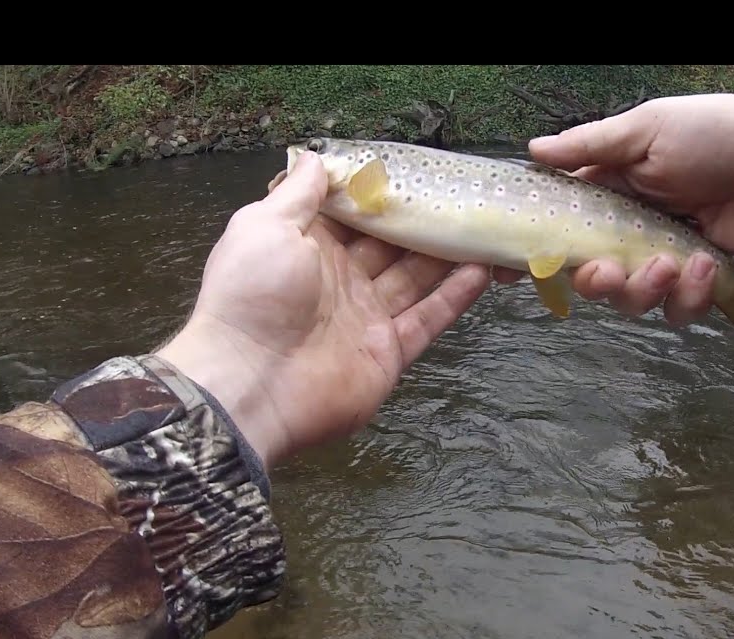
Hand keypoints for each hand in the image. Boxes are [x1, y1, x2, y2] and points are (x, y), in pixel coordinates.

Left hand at [157, 151, 498, 467]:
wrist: (251, 385)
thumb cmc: (251, 296)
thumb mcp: (264, 227)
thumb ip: (297, 194)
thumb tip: (316, 157)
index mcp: (308, 247)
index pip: (351, 213)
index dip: (380, 191)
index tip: (415, 168)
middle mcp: (339, 280)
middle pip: (390, 244)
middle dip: (422, 220)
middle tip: (461, 194)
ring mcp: (366, 317)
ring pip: (415, 277)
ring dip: (446, 253)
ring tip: (481, 225)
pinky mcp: (387, 352)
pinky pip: (428, 319)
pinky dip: (454, 297)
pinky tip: (482, 271)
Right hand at [528, 92, 733, 324]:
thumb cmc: (716, 133)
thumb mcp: (647, 129)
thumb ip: (591, 146)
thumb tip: (534, 149)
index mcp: (611, 197)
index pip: (562, 233)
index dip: (537, 256)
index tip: (515, 272)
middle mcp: (632, 234)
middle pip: (592, 279)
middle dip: (594, 282)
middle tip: (606, 270)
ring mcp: (668, 262)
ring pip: (633, 302)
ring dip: (644, 290)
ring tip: (671, 263)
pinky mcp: (704, 284)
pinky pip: (680, 310)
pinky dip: (689, 295)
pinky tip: (704, 265)